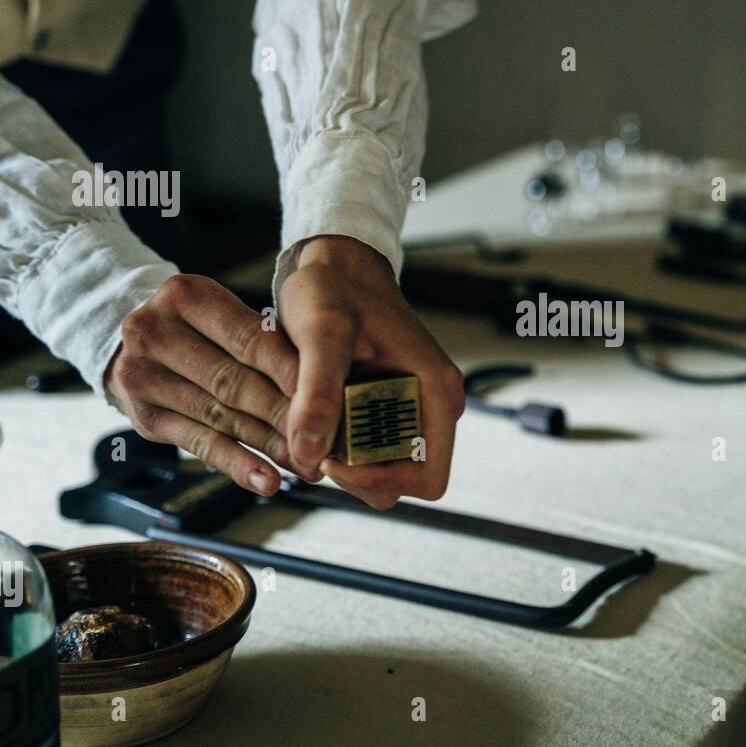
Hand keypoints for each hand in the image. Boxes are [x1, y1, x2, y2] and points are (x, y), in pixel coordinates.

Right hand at [105, 273, 316, 494]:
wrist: (135, 343)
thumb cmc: (202, 328)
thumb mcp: (228, 315)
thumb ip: (267, 342)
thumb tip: (323, 387)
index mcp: (186, 296)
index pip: (249, 340)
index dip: (289, 371)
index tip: (325, 398)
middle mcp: (155, 332)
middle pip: (234, 381)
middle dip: (284, 415)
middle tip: (322, 441)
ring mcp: (142, 376)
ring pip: (221, 417)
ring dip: (268, 446)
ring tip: (305, 467)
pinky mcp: (144, 416)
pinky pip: (199, 444)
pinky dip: (237, 464)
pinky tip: (265, 479)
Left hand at [280, 235, 464, 508]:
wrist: (334, 265)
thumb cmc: (336, 287)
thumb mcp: (322, 332)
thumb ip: (316, 391)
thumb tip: (309, 453)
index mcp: (436, 392)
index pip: (428, 477)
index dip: (381, 481)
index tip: (333, 460)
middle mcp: (430, 407)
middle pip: (401, 481)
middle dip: (355, 474)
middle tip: (312, 443)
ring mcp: (409, 410)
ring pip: (379, 468)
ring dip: (342, 459)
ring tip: (309, 422)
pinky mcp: (386, 409)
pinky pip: (364, 448)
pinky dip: (335, 443)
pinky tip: (311, 415)